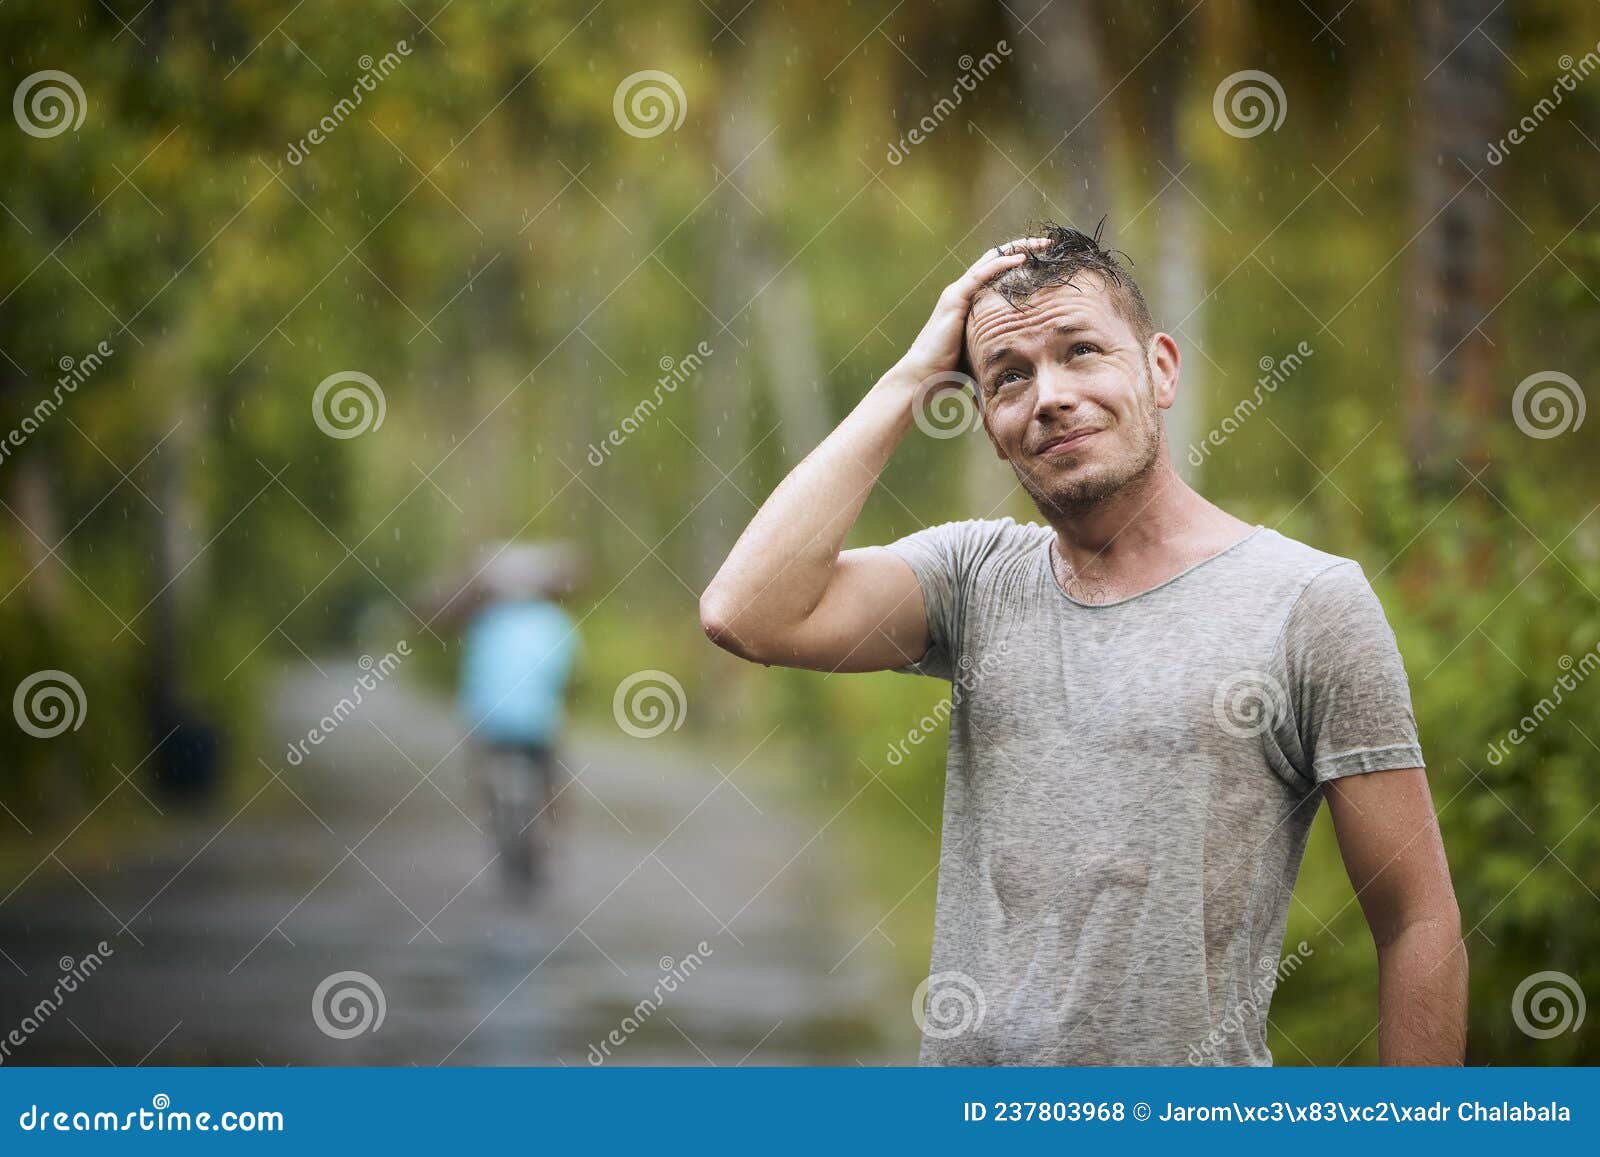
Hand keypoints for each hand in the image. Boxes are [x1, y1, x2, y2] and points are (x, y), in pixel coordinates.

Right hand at [891, 237, 1052, 388]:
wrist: (923, 377)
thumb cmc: (950, 371)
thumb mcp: (981, 350)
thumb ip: (997, 343)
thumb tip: (1024, 356)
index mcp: (968, 300)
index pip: (995, 271)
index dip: (1019, 260)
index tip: (1044, 258)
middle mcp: (961, 291)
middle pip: (995, 258)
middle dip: (1022, 247)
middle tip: (1047, 243)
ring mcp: (957, 293)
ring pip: (990, 259)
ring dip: (1018, 249)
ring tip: (1041, 244)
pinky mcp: (954, 299)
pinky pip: (981, 275)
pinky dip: (1002, 263)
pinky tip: (1022, 259)